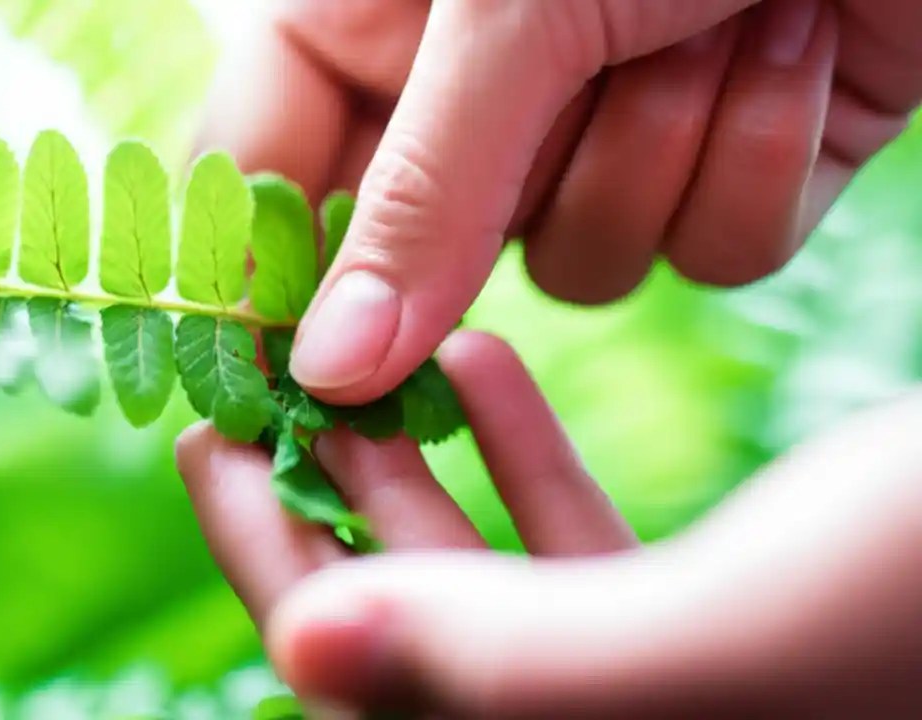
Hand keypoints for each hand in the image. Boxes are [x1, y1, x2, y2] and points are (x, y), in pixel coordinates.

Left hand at [176, 332, 921, 716]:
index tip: (205, 438)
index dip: (268, 564)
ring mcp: (669, 670)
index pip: (376, 686)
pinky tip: (493, 359)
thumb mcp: (733, 632)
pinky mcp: (729, 606)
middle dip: (326, 499)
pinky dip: (526, 444)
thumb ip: (515, 664)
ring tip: (377, 364)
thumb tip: (299, 656)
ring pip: (490, 569)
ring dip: (419, 463)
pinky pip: (585, 535)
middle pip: (413, 620)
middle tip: (259, 381)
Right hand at [201, 0, 921, 403]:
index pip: (270, 177)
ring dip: (648, 164)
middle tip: (524, 165)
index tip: (277, 377)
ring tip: (698, 30)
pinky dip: (751, 165)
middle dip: (498, 215)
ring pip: (582, 270)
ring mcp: (602, 142)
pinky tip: (782, 48)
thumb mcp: (510, 15)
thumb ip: (420, 201)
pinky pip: (707, 256)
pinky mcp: (724, 175)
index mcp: (375, 25)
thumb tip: (327, 373)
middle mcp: (480, 98)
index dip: (270, 279)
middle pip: (434, 255)